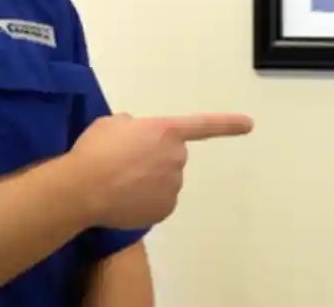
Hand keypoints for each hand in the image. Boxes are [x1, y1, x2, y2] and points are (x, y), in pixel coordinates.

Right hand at [68, 112, 253, 229]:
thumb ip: (133, 127)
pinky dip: (145, 201)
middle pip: (171, 156)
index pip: (203, 125)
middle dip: (155, 158)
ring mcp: (173, 186)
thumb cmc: (95, 149)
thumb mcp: (113, 123)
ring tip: (119, 182)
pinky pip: (158, 201)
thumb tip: (135, 137)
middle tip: (124, 162)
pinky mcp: (165, 210)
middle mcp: (177, 157)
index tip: (249, 124)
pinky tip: (123, 199)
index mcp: (166, 131)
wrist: (84, 188)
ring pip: (164, 180)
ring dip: (149, 180)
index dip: (228, 124)